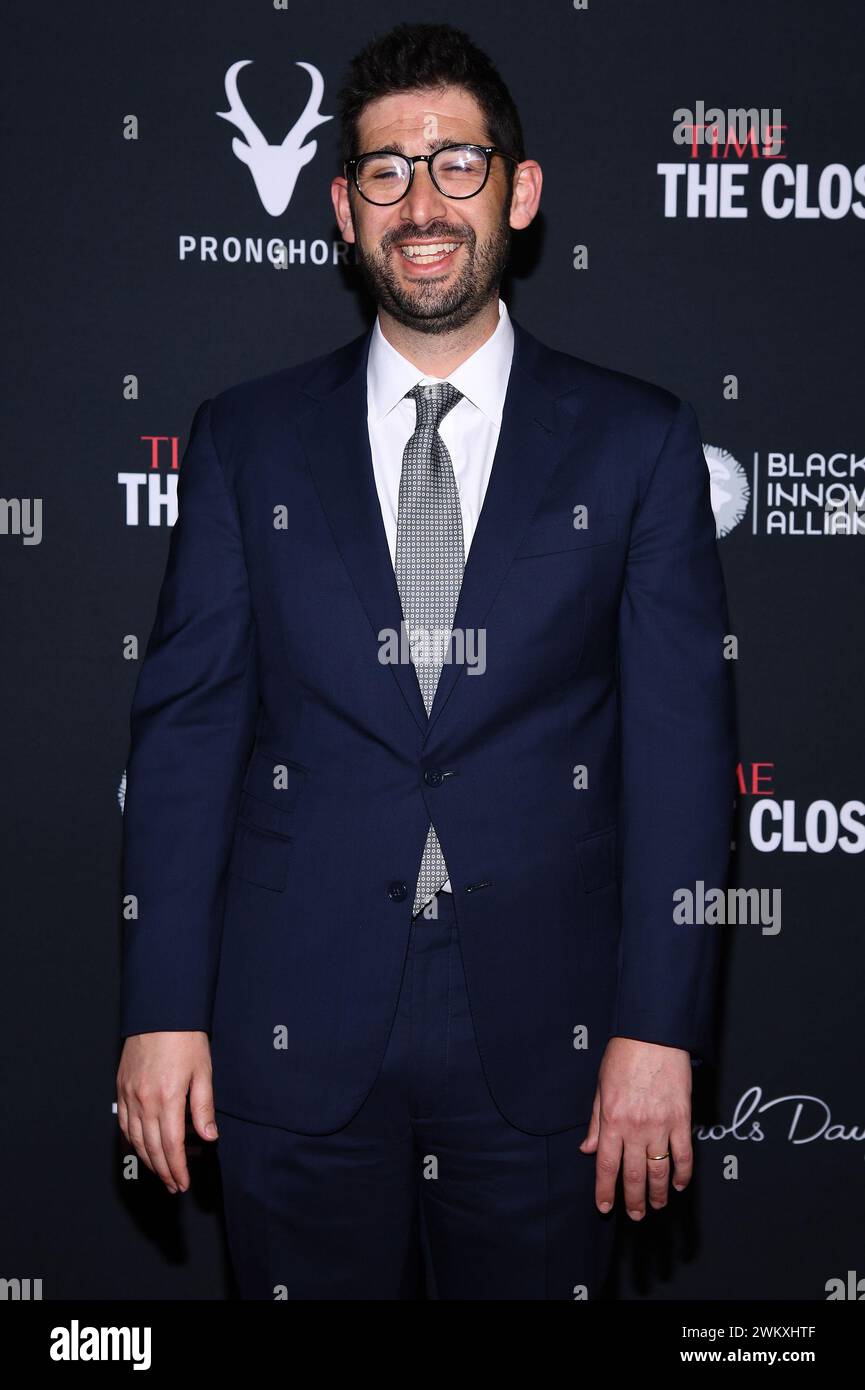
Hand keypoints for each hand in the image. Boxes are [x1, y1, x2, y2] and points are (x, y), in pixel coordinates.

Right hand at [116, 1031, 216, 1193]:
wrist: (160, 1013)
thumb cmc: (185, 1039)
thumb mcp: (203, 1071)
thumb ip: (204, 1107)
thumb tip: (209, 1137)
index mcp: (168, 1098)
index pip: (172, 1145)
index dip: (178, 1168)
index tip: (183, 1183)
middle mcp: (145, 1101)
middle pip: (152, 1148)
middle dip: (164, 1171)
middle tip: (175, 1186)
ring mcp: (130, 1095)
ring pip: (136, 1140)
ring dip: (148, 1161)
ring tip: (162, 1173)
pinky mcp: (122, 1088)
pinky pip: (124, 1124)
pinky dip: (132, 1142)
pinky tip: (141, 1149)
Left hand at [579, 1036, 692, 1219]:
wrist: (653, 1035)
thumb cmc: (623, 1057)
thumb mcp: (600, 1088)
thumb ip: (596, 1123)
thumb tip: (588, 1150)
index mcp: (612, 1120)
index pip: (606, 1166)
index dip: (605, 1191)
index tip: (605, 1207)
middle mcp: (635, 1128)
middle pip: (633, 1174)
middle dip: (634, 1199)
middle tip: (636, 1214)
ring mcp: (660, 1125)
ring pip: (659, 1170)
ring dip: (658, 1192)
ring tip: (656, 1205)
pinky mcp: (681, 1119)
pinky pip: (684, 1154)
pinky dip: (683, 1173)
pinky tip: (680, 1184)